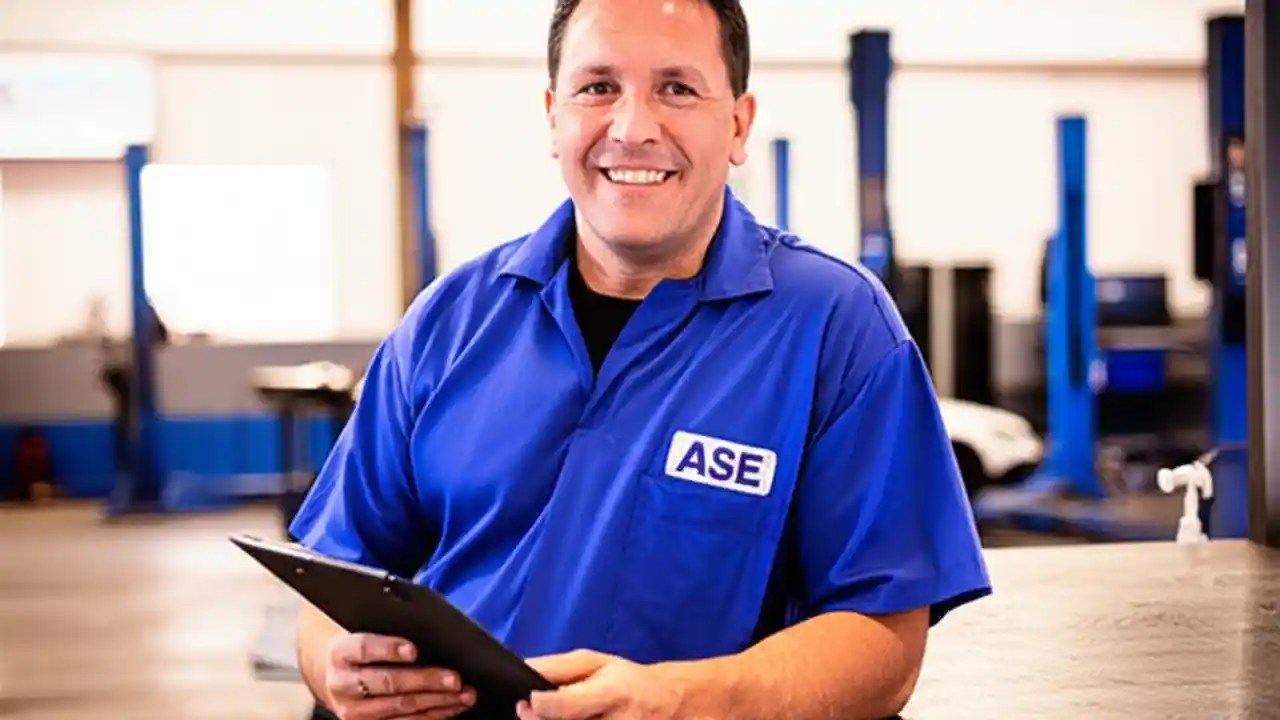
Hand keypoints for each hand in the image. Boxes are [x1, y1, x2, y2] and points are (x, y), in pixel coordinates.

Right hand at [323, 632, 476, 719]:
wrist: (338, 677)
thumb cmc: (366, 648)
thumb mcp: (368, 630)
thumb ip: (391, 624)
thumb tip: (429, 617)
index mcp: (341, 653)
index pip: (364, 648)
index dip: (388, 649)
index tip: (414, 650)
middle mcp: (342, 684)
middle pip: (387, 683)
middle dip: (425, 680)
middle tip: (455, 678)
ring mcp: (354, 711)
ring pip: (400, 707)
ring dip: (437, 702)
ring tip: (464, 694)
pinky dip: (433, 716)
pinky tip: (453, 707)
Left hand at [516, 650, 687, 719]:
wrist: (667, 704)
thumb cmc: (626, 680)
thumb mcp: (595, 662)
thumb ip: (558, 667)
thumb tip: (523, 668)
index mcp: (614, 693)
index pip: (567, 706)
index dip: (540, 704)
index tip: (527, 700)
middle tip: (528, 712)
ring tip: (552, 717)